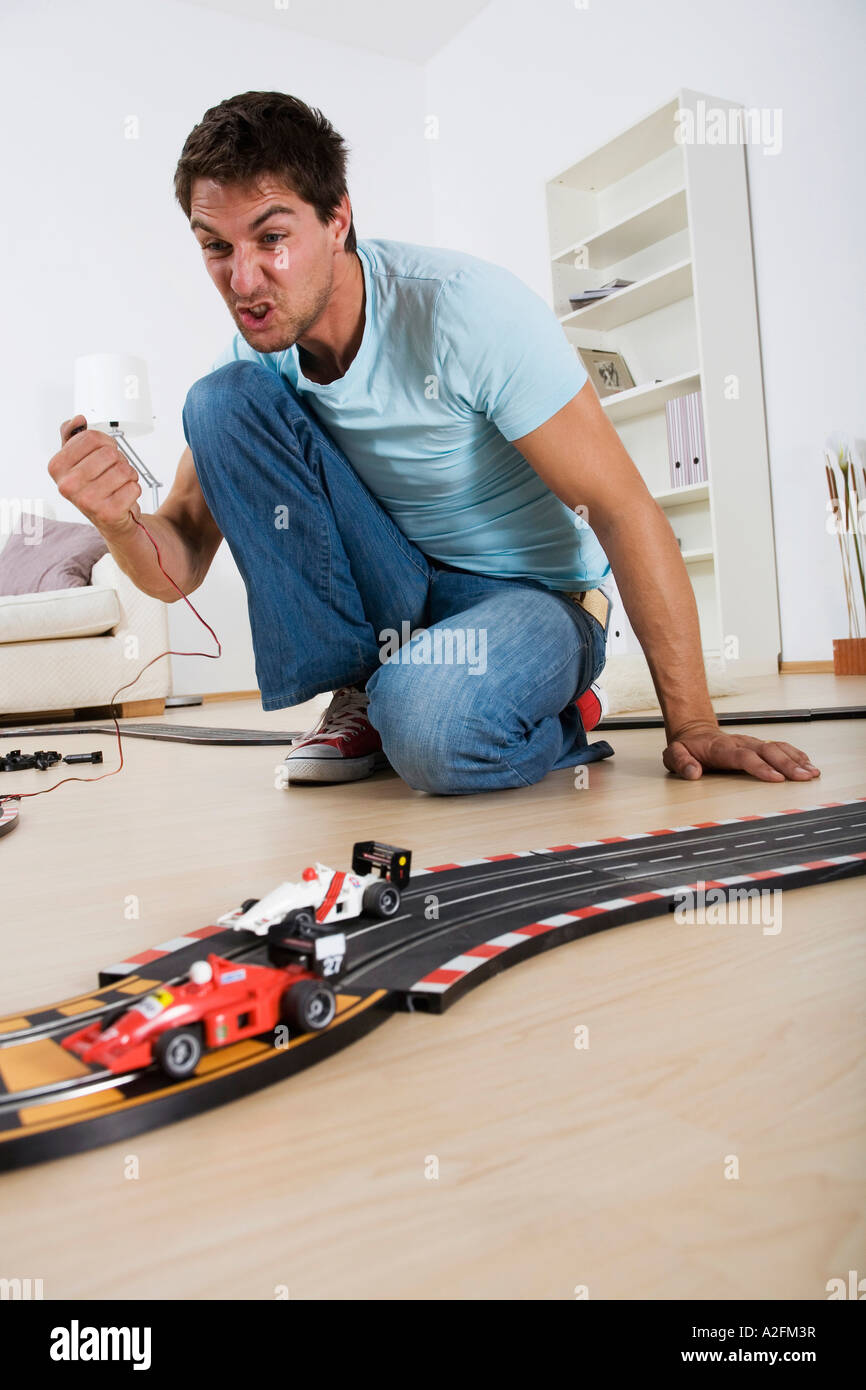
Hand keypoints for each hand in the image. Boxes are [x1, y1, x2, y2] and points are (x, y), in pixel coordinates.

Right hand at [49, 415, 141, 536]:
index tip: (103, 453)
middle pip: (109, 453)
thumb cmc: (94, 485)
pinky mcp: (108, 513)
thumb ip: (72, 435)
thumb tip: (78, 420)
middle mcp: (67, 486)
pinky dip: (134, 489)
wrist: (110, 519)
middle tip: (112, 472)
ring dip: (128, 474)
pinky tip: (123, 496)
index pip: (91, 437)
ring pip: (124, 469)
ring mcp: (87, 501)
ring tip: (118, 484)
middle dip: (118, 459)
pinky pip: (134, 487)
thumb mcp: (77, 458)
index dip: (105, 441)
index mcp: (57, 467)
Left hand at [663, 722, 820, 781]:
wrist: (693, 731)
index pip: (744, 757)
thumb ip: (681, 762)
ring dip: (796, 760)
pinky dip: (795, 755)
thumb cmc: (685, 747)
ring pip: (777, 747)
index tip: (776, 779)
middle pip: (767, 751)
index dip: (761, 767)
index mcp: (721, 748)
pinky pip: (779, 747)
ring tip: (813, 773)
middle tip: (805, 778)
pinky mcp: (757, 745)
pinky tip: (808, 765)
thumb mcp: (673, 755)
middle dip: (787, 765)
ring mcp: (750, 742)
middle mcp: (740, 743)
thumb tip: (693, 772)